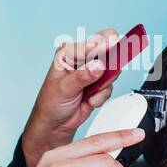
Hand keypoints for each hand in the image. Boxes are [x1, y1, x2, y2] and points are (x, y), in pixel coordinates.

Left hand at [20, 28, 124, 166]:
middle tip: (107, 73)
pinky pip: (110, 86)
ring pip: (111, 70)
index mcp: (68, 53)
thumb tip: (98, 65)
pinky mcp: (99, 84)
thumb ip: (83, 76)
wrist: (55, 124)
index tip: (116, 43)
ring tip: (90, 93)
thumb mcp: (65, 88)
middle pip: (106, 52)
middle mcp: (81, 59)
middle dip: (108, 66)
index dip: (104, 43)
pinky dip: (102, 95)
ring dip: (103, 85)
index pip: (91, 43)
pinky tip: (89, 100)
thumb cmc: (51, 103)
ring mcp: (92, 71)